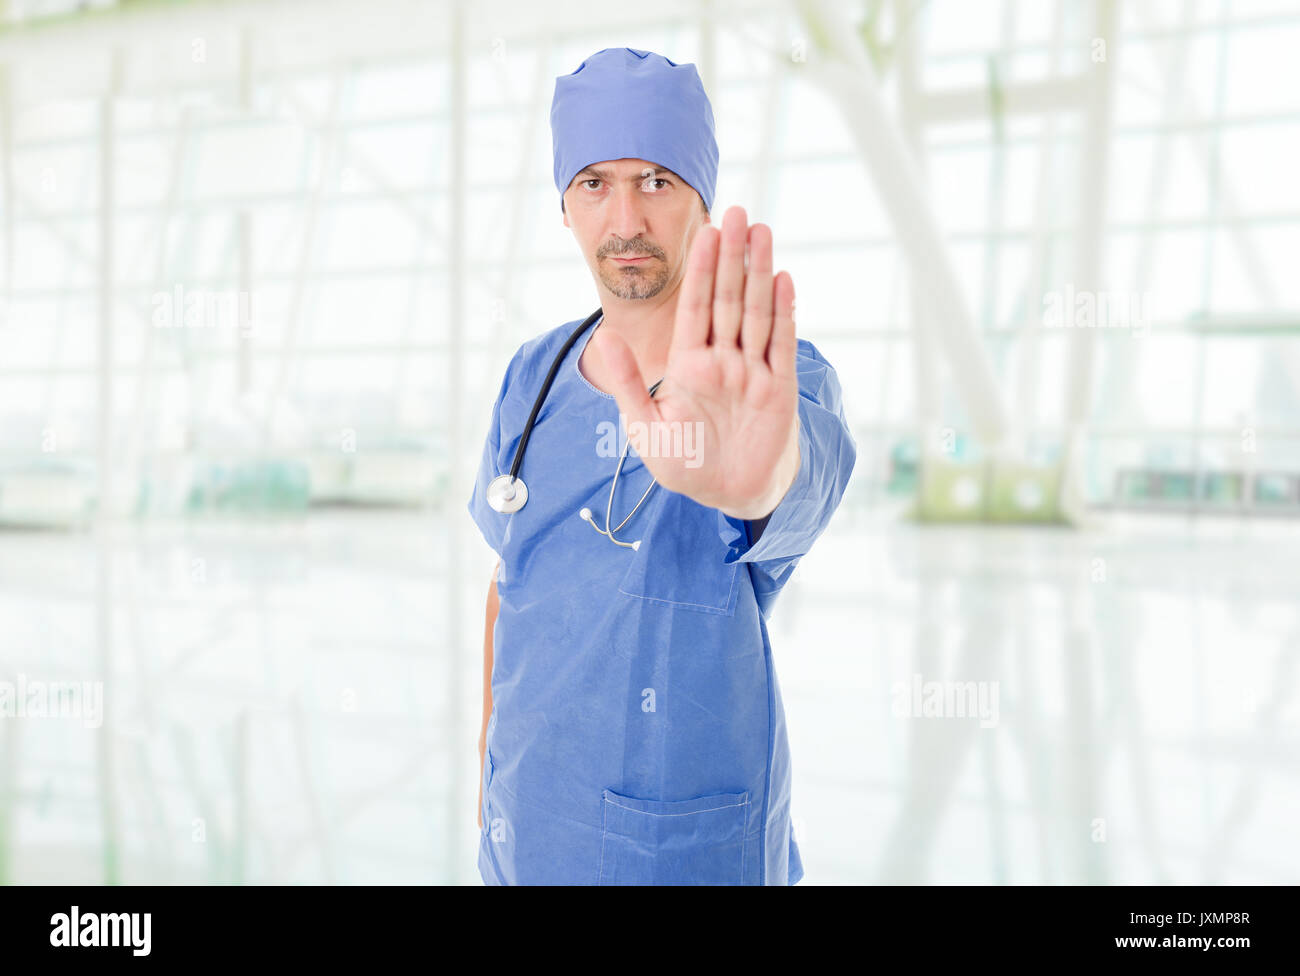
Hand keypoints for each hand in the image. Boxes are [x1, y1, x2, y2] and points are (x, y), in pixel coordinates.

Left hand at [591, 206, 799, 519]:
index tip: (705, 234)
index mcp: (689, 364)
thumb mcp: (646, 427)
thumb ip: (629, 383)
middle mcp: (722, 360)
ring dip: (759, 272)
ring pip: (757, 313)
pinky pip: (780, 344)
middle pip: (729, 299)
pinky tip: (783, 279)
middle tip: (736, 213)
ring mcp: (752, 371)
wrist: (728, 494)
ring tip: (761, 232)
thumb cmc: (685, 463)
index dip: (701, 271)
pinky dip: (783, 313)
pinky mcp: (777, 388)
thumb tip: (603, 339)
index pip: (695, 307)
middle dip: (731, 258)